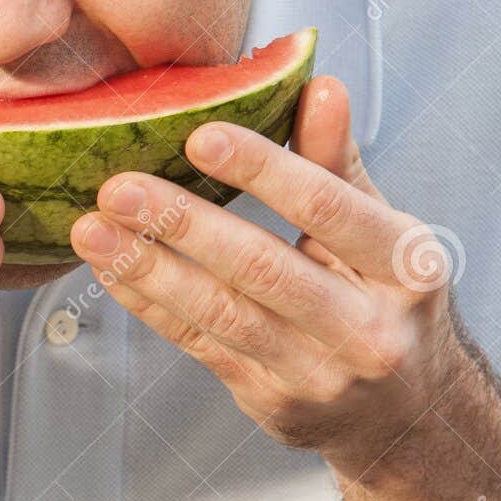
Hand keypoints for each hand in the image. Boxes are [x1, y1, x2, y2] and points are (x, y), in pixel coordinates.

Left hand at [70, 74, 466, 472]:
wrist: (407, 414)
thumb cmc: (384, 299)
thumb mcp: (382, 232)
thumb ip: (339, 162)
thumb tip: (319, 86)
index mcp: (405, 265)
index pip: (326, 205)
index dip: (261, 169)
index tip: (200, 135)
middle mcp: (368, 327)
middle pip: (264, 266)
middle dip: (183, 224)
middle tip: (119, 187)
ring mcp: (319, 373)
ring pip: (222, 312)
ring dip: (148, 268)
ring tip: (92, 230)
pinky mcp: (271, 399)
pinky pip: (200, 343)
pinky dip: (150, 303)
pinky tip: (111, 269)